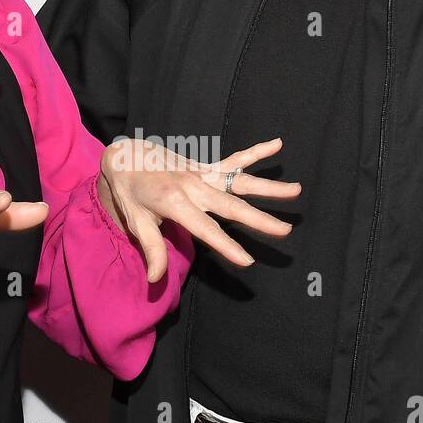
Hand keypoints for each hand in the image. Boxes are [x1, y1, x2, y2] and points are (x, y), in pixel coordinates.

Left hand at [97, 136, 301, 282]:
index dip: (227, 246)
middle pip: (232, 205)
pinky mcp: (205, 167)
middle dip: (259, 219)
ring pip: (240, 182)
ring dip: (268, 187)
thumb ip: (151, 248)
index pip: (206, 229)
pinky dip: (256, 152)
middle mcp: (194, 186)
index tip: (248, 260)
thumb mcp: (135, 221)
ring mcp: (202, 174)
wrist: (126, 156)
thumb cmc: (131, 193)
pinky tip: (277, 144)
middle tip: (285, 229)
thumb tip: (155, 278)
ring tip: (296, 190)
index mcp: (175, 202)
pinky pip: (234, 160)